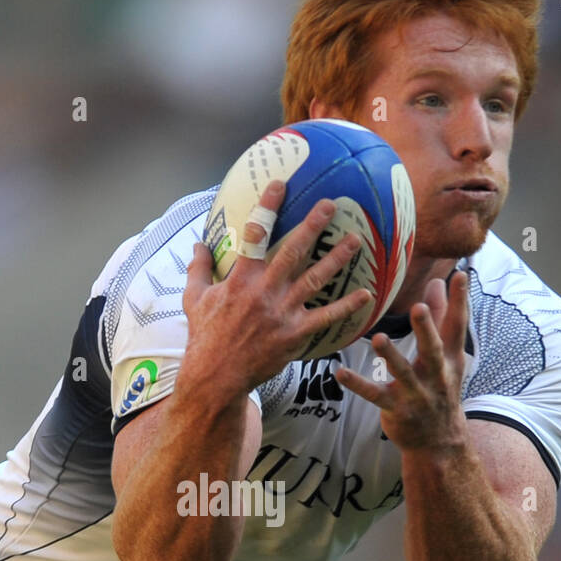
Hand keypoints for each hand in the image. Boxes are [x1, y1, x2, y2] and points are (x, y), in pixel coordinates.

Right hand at [181, 180, 375, 393]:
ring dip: (336, 259)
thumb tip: (198, 245)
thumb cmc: (205, 337)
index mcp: (240, 279)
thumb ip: (199, 270)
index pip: (255, 236)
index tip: (281, 184)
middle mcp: (264, 292)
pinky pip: (326, 318)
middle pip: (292, 251)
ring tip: (355, 240)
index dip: (268, 207)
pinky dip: (347, 306)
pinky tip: (366, 295)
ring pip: (314, 280)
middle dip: (312, 225)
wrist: (217, 376)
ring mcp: (282, 313)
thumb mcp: (194, 300)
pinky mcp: (295, 334)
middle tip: (330, 205)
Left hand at [333, 271, 469, 451]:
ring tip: (378, 338)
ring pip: (403, 372)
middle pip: (433, 349)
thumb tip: (439, 281)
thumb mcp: (448, 355)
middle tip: (419, 307)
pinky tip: (341, 373)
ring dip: (391, 355)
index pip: (457, 326)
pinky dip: (358, 384)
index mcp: (450, 358)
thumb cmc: (440, 388)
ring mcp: (416, 393)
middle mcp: (436, 375)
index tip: (460, 275)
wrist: (439, 440)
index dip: (460, 301)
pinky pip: (374, 395)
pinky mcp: (395, 409)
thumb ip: (442, 317)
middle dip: (426, 329)